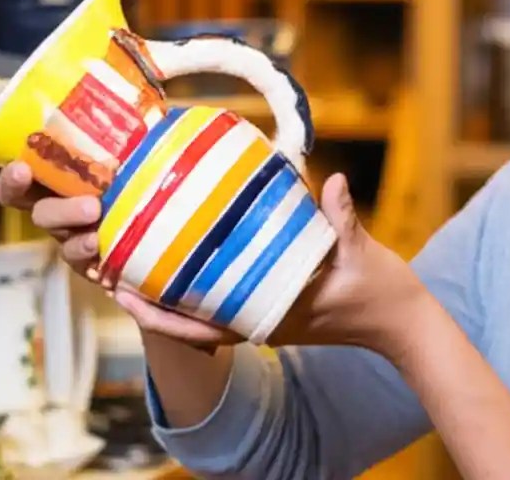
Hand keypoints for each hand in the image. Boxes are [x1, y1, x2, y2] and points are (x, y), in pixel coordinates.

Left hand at [0, 162, 431, 359]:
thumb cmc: (380, 291)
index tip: (124, 295)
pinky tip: (181, 256)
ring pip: (201, 312)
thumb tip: (329, 182)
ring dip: (166, 294)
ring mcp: (264, 316)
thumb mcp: (360, 252)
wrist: (400, 320)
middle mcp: (260, 322)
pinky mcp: (272, 307)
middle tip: (109, 270)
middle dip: (148, 302)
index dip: (160, 316)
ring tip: (128, 263)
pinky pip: (224, 301)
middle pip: (190, 321)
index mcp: (272, 318)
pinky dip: (197, 285)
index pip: (204, 328)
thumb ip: (341, 218)